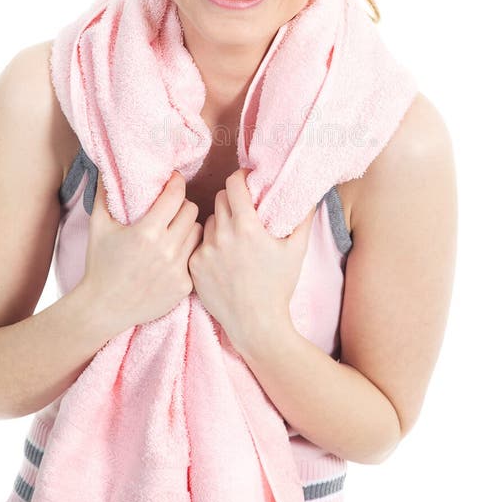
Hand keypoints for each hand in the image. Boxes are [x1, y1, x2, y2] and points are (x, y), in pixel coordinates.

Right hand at [81, 170, 202, 333]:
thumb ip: (104, 194)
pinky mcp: (184, 286)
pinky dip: (187, 251)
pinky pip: (195, 257)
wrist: (104, 308)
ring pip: (198, 232)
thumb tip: (106, 168)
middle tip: (172, 207)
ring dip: (188, 227)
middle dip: (182, 205)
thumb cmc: (100, 265)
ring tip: (175, 229)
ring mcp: (178, 269)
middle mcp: (166, 249)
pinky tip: (174, 252)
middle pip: (191, 211)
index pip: (176, 195)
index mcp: (147, 232)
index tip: (174, 181)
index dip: (176, 183)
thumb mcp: (98, 226)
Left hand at [187, 168, 315, 353]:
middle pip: (220, 199)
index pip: (233, 184)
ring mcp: (205, 252)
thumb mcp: (296, 250)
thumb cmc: (279, 287)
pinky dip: (209, 246)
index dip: (240, 178)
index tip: (246, 180)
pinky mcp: (194, 266)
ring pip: (208, 221)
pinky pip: (199, 244)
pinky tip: (223, 259)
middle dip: (231, 199)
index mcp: (246, 227)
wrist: (256, 324)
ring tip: (234, 239)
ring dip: (219, 223)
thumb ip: (303, 218)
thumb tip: (308, 195)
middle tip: (243, 210)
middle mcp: (222, 235)